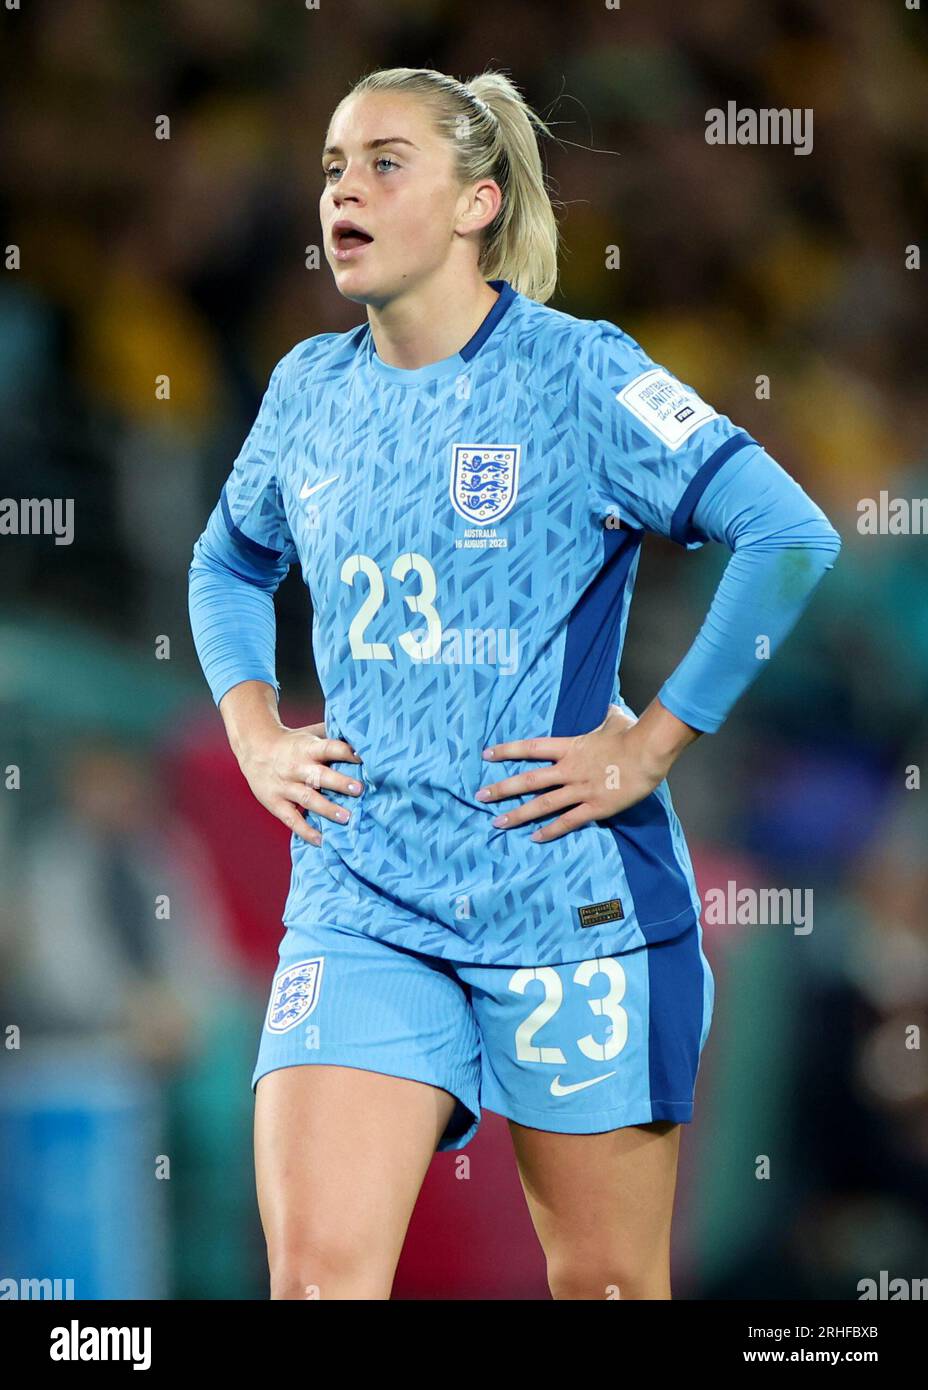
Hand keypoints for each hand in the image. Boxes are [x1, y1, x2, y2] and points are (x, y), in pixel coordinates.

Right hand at [237, 720, 362, 846]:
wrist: (253, 748)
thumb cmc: (291, 742)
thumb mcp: (309, 733)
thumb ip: (331, 734)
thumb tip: (361, 732)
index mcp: (307, 748)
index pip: (328, 748)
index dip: (345, 752)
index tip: (363, 757)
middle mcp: (296, 767)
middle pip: (319, 776)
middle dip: (339, 783)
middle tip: (358, 789)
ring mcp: (285, 786)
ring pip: (307, 799)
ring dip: (327, 809)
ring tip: (346, 818)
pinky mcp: (275, 803)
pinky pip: (291, 819)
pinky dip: (305, 831)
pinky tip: (321, 840)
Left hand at [476, 700, 697, 842]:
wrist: (648, 751)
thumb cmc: (633, 734)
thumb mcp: (615, 720)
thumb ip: (607, 717)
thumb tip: (610, 707)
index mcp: (571, 748)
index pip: (531, 748)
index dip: (507, 751)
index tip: (486, 755)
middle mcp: (569, 770)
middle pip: (528, 780)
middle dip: (502, 788)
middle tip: (480, 796)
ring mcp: (580, 790)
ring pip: (542, 805)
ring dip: (518, 814)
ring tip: (497, 823)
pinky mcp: (595, 808)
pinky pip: (568, 822)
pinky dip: (550, 831)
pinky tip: (534, 838)